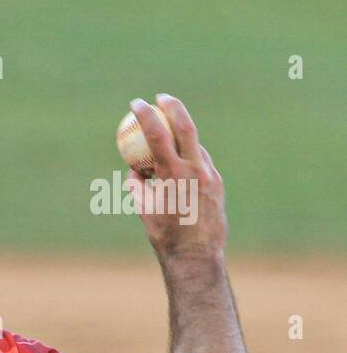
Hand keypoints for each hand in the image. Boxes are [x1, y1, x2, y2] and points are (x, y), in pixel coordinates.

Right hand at [127, 94, 227, 260]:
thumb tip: (135, 168)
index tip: (136, 103)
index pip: (157, 135)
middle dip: (173, 106)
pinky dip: (188, 161)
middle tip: (161, 98)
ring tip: (166, 144)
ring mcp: (209, 175)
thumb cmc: (164, 235)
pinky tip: (179, 170)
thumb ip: (136, 183)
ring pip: (194, 146)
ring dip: (180, 140)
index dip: (146, 115)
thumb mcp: (142, 208)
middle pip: (186, 126)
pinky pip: (201, 163)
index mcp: (172, 175)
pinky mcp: (218, 183)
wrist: (196, 254)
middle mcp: (194, 170)